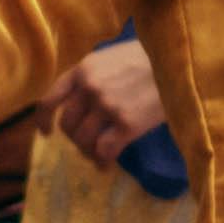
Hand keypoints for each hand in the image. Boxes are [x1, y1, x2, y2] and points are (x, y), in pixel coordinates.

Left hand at [49, 38, 166, 159]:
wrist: (180, 62)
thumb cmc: (151, 58)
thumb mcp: (113, 57)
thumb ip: (94, 76)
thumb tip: (83, 103)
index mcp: (84, 69)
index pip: (50, 99)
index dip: (44, 120)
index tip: (47, 133)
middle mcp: (90, 88)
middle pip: (68, 125)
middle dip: (75, 138)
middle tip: (88, 143)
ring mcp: (107, 106)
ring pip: (84, 141)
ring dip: (89, 152)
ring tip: (99, 155)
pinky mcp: (127, 124)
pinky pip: (104, 151)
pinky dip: (103, 162)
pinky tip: (107, 165)